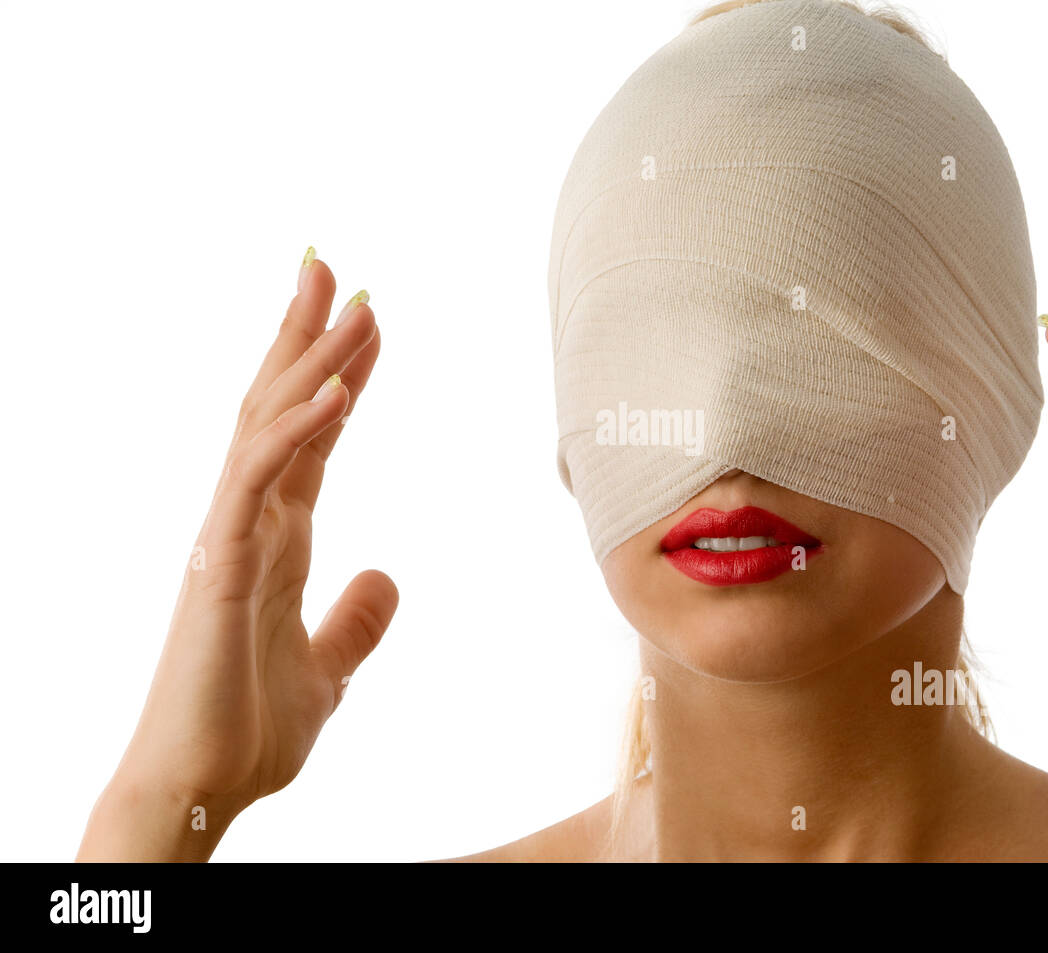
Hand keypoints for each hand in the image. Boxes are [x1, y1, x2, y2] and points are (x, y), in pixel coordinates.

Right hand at [78, 249, 397, 859]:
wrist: (203, 789)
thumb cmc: (248, 731)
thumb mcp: (329, 670)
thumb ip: (355, 622)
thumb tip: (387, 577)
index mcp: (277, 539)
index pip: (314, 438)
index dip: (342, 379)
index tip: (372, 325)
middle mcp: (250, 523)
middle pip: (280, 410)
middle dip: (307, 336)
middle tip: (334, 267)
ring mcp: (231, 539)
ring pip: (267, 427)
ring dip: (308, 360)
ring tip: (343, 295)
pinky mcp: (221, 568)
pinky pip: (260, 482)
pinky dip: (297, 432)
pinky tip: (337, 391)